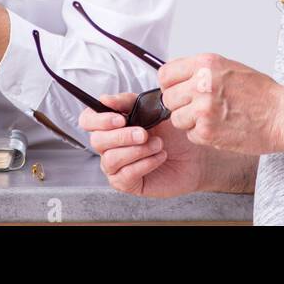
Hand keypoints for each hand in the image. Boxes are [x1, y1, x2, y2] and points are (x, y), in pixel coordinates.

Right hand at [79, 92, 206, 196]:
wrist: (195, 154)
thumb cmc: (173, 132)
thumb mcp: (152, 109)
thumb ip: (127, 101)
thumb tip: (105, 99)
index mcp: (112, 124)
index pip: (88, 120)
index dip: (98, 119)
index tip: (120, 118)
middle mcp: (109, 145)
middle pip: (97, 141)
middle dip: (122, 136)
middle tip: (145, 133)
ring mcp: (116, 166)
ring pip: (111, 158)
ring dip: (137, 150)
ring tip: (159, 145)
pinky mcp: (126, 183)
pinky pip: (125, 175)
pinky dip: (144, 164)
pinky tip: (160, 157)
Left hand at [158, 54, 283, 155]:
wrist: (282, 116)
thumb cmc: (262, 94)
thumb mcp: (229, 67)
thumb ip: (202, 71)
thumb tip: (179, 77)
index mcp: (206, 64)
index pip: (166, 74)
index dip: (170, 85)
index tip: (177, 90)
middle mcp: (201, 84)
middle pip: (168, 98)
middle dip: (180, 105)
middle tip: (197, 108)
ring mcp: (202, 109)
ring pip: (176, 118)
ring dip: (190, 122)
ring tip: (212, 118)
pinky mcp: (207, 131)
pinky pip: (190, 135)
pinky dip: (202, 135)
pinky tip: (219, 128)